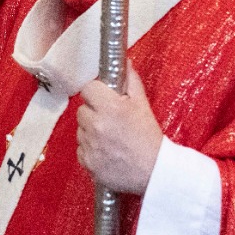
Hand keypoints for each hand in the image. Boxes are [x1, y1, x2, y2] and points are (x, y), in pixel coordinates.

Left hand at [76, 66, 162, 193]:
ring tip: (111, 137)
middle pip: (82, 109)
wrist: (154, 171)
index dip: (96, 93)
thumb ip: (131, 82)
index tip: (104, 98)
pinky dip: (90, 149)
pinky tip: (106, 150)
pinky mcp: (86, 161)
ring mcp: (89, 144)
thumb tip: (124, 62)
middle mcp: (95, 125)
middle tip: (111, 120)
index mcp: (109, 107)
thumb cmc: (149, 139)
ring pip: (80, 129)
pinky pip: (81, 148)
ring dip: (91, 130)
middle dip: (94, 112)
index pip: (87, 89)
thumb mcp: (143, 105)